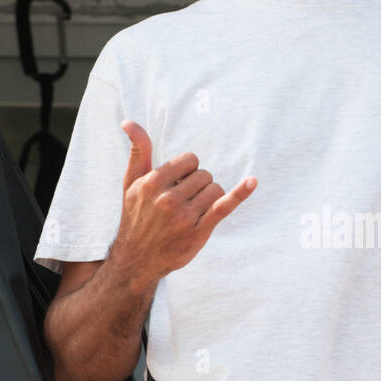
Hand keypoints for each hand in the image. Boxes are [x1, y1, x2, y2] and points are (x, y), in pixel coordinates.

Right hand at [113, 120, 255, 283]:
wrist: (137, 259)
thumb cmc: (136, 216)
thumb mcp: (131, 183)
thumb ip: (138, 151)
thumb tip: (128, 121)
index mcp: (152, 183)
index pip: (191, 160)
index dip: (188, 170)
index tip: (179, 183)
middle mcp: (168, 199)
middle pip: (205, 174)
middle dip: (198, 184)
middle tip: (183, 201)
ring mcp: (185, 216)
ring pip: (216, 189)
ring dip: (210, 197)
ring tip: (193, 210)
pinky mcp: (199, 231)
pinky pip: (224, 206)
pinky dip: (241, 193)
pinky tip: (253, 181)